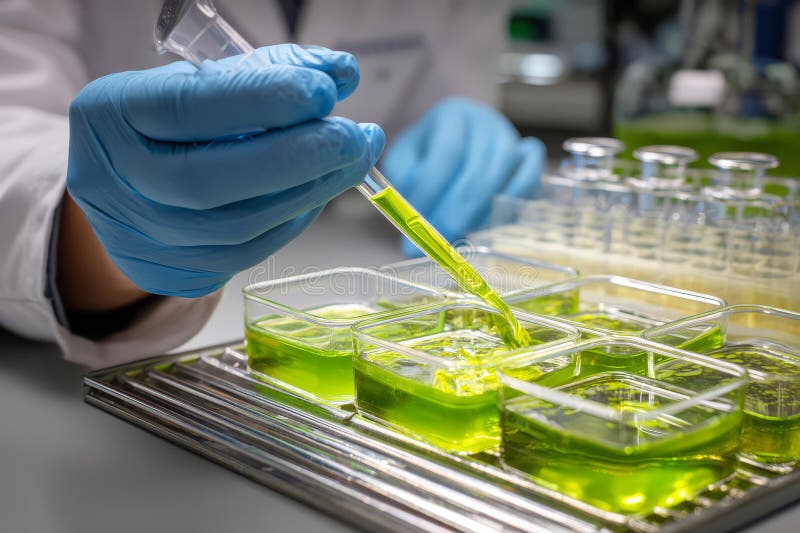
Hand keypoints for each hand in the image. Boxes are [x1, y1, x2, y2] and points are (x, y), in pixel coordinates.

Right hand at [66, 44, 383, 297]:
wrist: (120, 190)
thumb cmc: (166, 126)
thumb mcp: (200, 82)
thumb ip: (268, 72)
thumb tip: (343, 73)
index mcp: (113, 116)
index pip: (190, 107)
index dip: (262, 99)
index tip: (324, 91)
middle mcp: (121, 184)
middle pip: (212, 181)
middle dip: (298, 156)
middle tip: (356, 136)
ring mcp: (147, 238)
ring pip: (242, 225)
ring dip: (312, 189)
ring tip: (354, 157)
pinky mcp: (177, 273)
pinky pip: (253, 249)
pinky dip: (296, 215)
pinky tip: (320, 187)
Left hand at [381, 97, 543, 255]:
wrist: (455, 141)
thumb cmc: (426, 155)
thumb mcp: (405, 164)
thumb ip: (404, 192)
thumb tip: (411, 241)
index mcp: (450, 115)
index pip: (447, 151)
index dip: (433, 191)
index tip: (418, 223)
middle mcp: (485, 121)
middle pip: (478, 167)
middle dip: (457, 211)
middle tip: (440, 241)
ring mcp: (511, 138)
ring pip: (503, 175)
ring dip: (482, 212)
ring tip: (461, 236)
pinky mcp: (528, 158)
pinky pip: (530, 179)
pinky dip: (511, 205)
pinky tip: (490, 224)